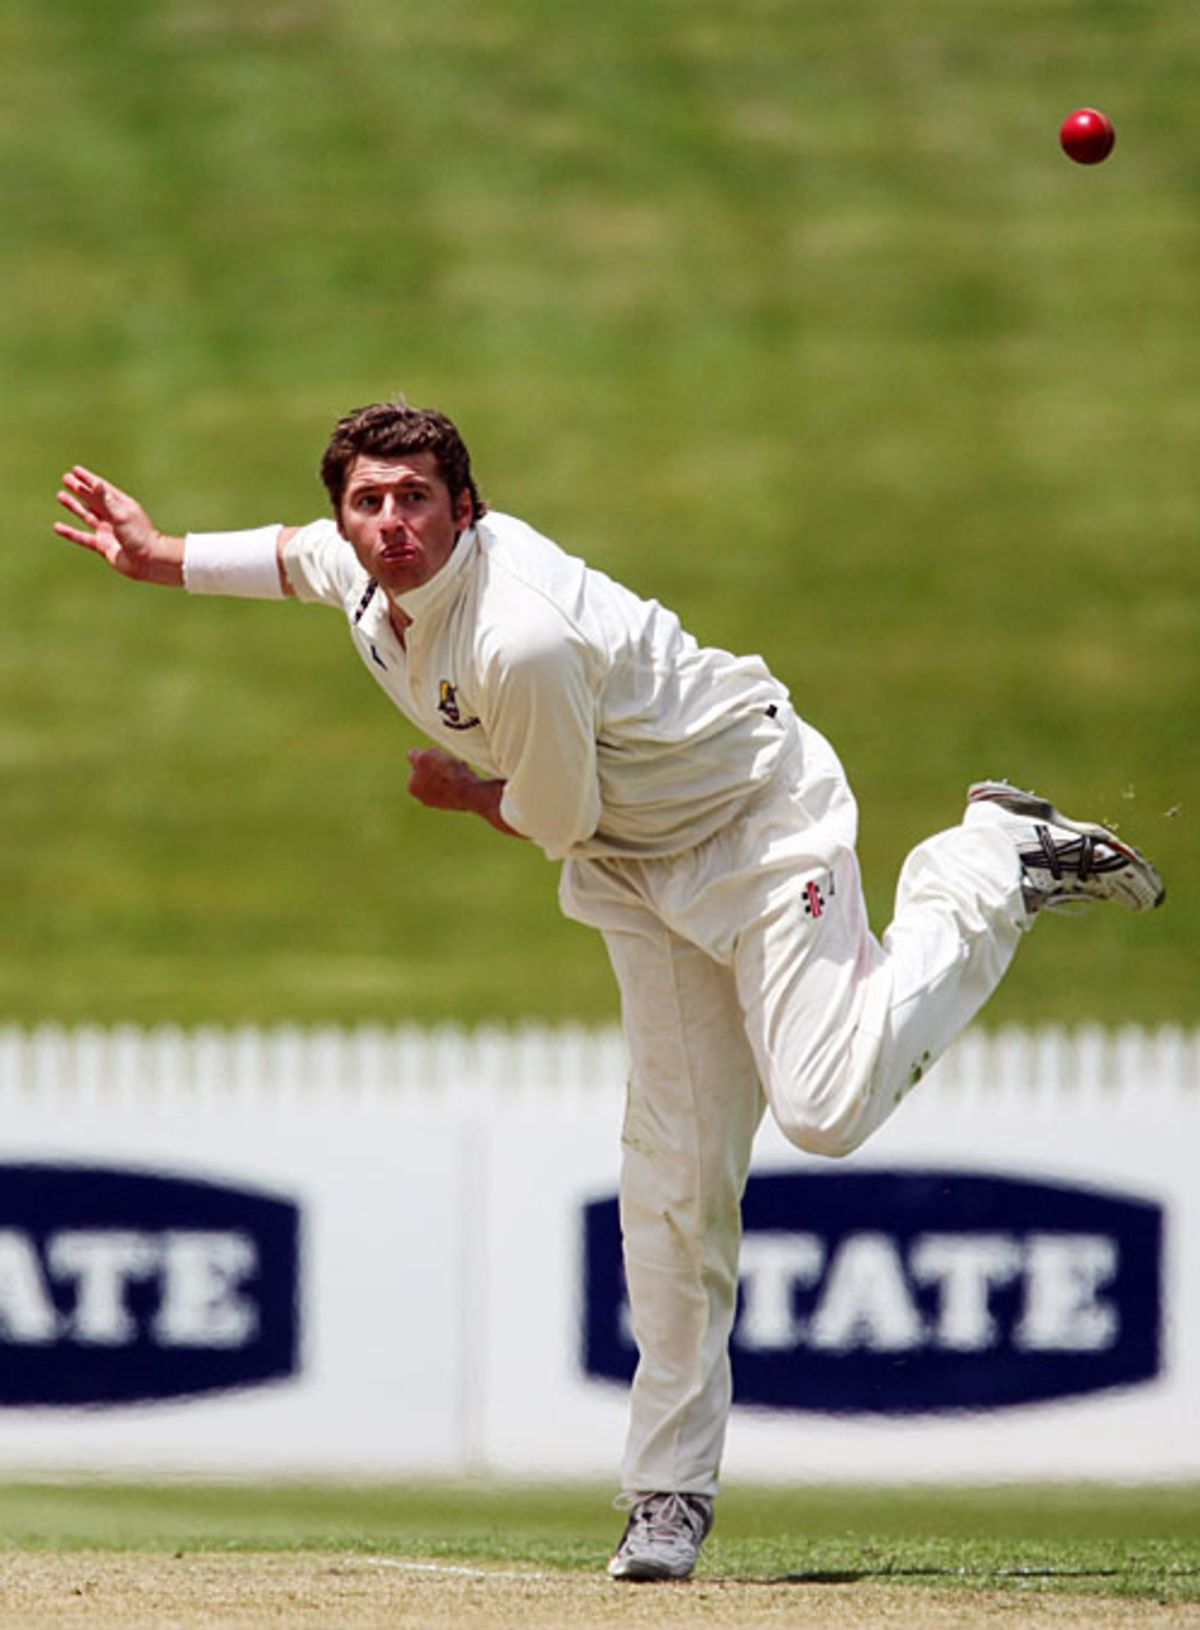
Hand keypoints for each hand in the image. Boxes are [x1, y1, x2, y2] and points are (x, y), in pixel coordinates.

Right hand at [55, 466, 183, 585]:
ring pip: (86, 515)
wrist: (147, 562)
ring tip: (60, 495)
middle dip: (79, 489)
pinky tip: (57, 527)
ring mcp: (107, 530)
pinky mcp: (102, 545)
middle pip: (93, 499)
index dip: (88, 479)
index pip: (102, 488)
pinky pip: (82, 537)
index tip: (75, 470)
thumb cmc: (139, 536)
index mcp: (121, 506)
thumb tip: (95, 482)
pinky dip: (70, 532)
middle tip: (65, 478)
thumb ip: (106, 500)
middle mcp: (114, 516)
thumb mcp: (121, 515)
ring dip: (74, 505)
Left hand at [407, 748, 521, 837]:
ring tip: (460, 767)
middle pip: (431, 772)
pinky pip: (456, 784)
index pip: (417, 765)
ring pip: (445, 777)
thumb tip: (411, 754)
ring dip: (452, 769)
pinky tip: (467, 776)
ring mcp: (440, 802)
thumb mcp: (426, 756)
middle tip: (450, 762)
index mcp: (412, 788)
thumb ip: (415, 754)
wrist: (470, 791)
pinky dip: (461, 778)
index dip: (428, 757)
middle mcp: (424, 798)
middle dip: (441, 765)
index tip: (437, 757)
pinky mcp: (456, 802)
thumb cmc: (446, 773)